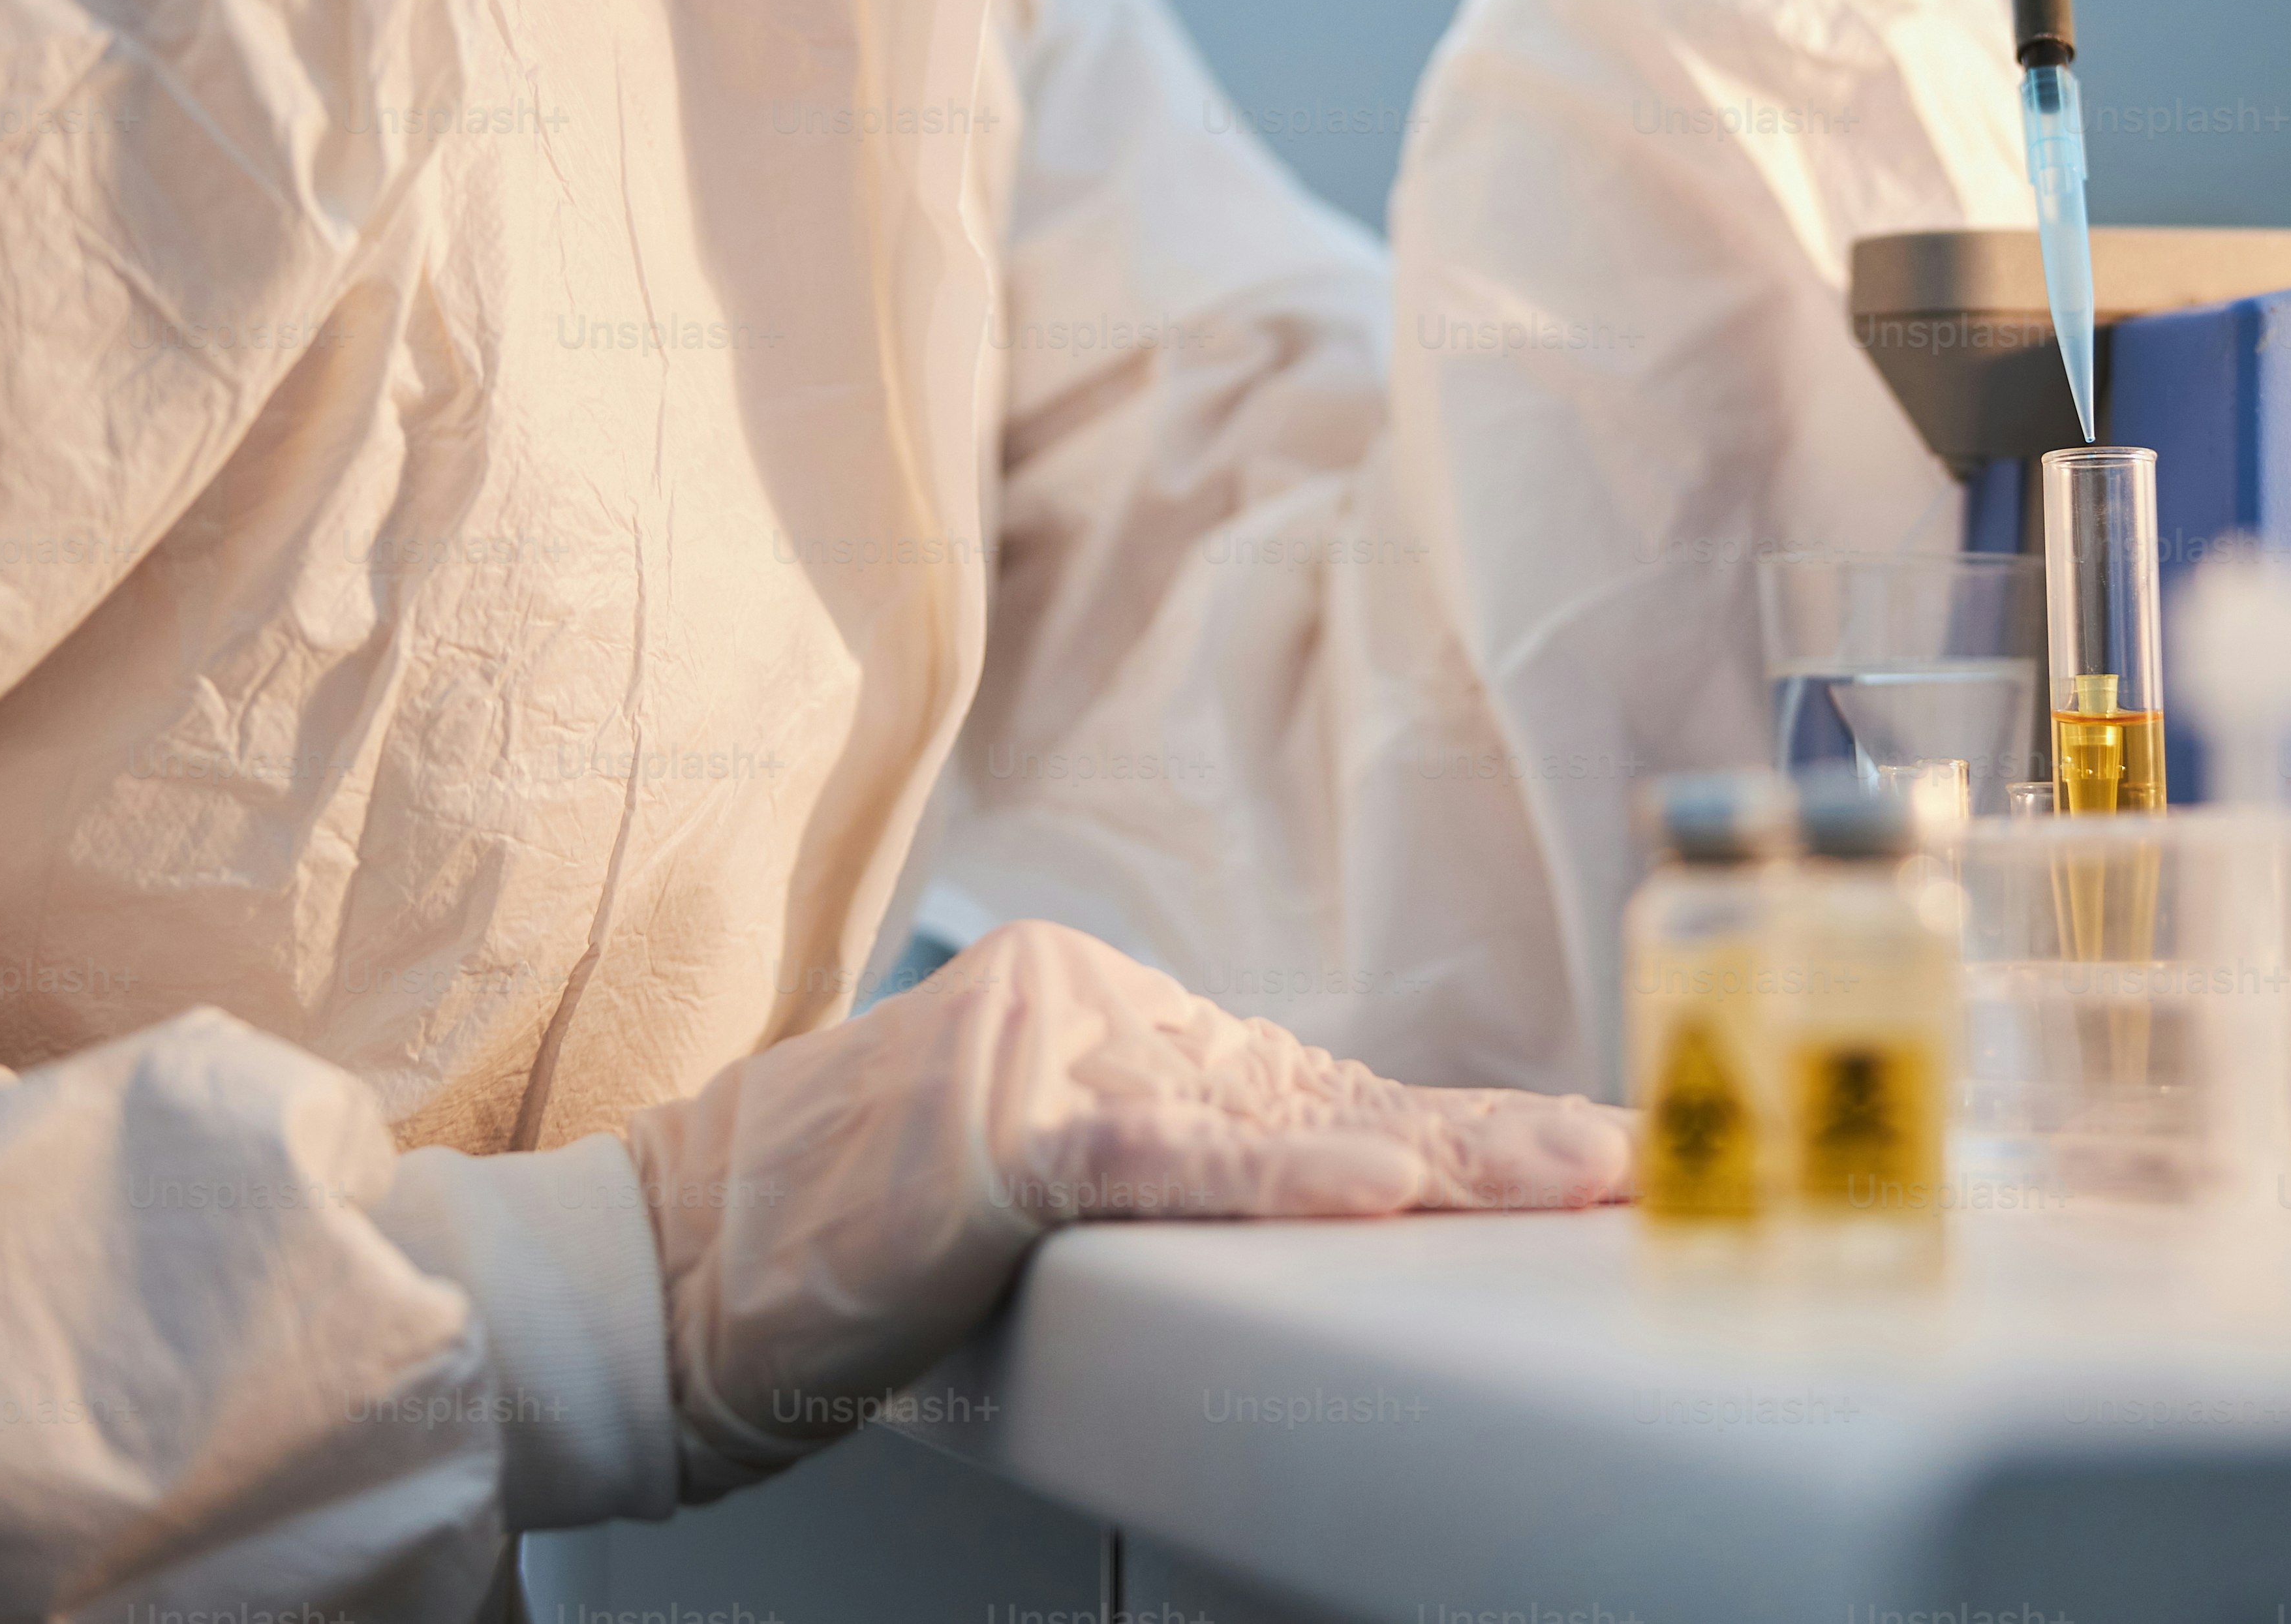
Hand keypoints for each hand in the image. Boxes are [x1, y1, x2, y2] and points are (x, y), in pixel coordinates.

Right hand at [623, 922, 1626, 1497]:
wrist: (661, 1280)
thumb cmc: (830, 1259)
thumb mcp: (1025, 1200)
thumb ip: (1149, 1174)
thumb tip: (1307, 1199)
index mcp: (1101, 1021)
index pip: (1315, 1087)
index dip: (1455, 1128)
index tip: (1575, 1151)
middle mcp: (1092, 1010)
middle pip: (1329, 1094)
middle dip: (1489, 1140)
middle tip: (1628, 1160)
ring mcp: (1049, 1056)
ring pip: (1279, 1120)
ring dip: (1443, 1162)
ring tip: (1572, 1174)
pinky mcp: (1004, 1132)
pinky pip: (1169, 1161)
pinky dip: (1280, 1180)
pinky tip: (1385, 1185)